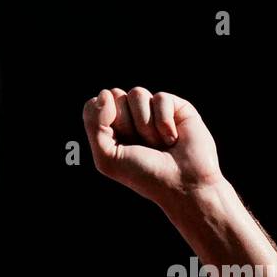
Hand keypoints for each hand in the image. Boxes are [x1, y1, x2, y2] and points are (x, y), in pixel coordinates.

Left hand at [82, 88, 224, 205]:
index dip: (104, 120)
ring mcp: (152, 110)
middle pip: (116, 95)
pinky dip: (164, 122)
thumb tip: (105, 93)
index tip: (118, 142)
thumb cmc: (143, 174)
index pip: (95, 105)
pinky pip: (160, 98)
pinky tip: (172, 138)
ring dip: (146, 124)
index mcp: (110, 129)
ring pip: (137, 93)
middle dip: (126, 123)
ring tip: (157, 143)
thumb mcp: (107, 157)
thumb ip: (94, 125)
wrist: (181, 183)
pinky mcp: (175, 106)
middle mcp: (130, 117)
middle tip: (140, 145)